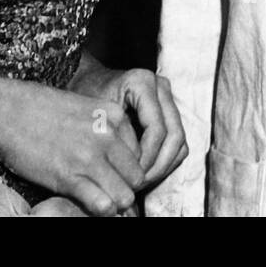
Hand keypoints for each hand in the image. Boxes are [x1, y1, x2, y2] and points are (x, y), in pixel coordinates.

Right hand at [0, 79, 146, 216]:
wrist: (7, 110)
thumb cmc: (42, 110)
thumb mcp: (86, 110)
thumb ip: (107, 131)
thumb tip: (119, 160)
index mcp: (115, 116)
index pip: (141, 154)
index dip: (128, 169)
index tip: (115, 174)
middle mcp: (108, 136)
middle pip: (137, 177)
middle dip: (125, 187)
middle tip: (108, 190)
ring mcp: (90, 157)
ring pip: (126, 195)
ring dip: (115, 202)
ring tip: (100, 198)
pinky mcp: (69, 177)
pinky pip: (103, 204)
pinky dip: (100, 210)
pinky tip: (88, 203)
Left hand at [70, 57, 188, 188]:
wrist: (86, 83)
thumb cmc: (85, 98)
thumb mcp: (93, 115)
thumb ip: (112, 138)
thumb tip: (129, 173)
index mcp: (142, 82)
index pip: (156, 128)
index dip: (147, 157)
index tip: (130, 176)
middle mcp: (161, 87)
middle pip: (174, 135)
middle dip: (158, 165)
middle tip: (139, 184)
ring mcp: (168, 99)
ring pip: (180, 141)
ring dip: (164, 166)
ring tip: (141, 181)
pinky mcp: (170, 112)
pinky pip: (177, 142)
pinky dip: (166, 161)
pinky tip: (146, 173)